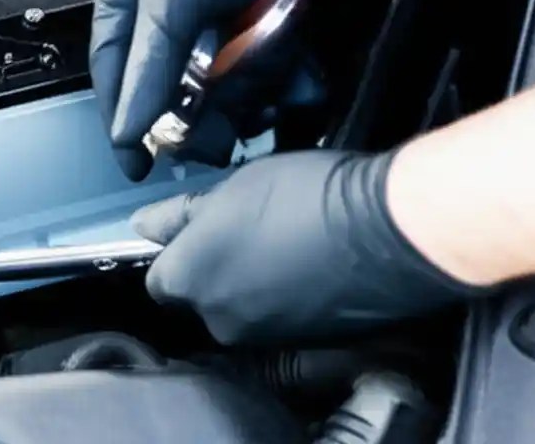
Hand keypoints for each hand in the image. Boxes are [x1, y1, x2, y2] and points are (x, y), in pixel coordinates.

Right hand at [90, 0, 404, 180]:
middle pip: (164, 79)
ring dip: (234, 98)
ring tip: (252, 112)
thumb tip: (125, 129)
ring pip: (210, 78)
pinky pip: (248, 65)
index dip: (122, 115)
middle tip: (207, 143)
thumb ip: (150, 70)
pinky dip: (264, 79)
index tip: (136, 159)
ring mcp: (210, 8)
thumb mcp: (176, 1)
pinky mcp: (251, 15)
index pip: (112, 66)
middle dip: (189, 111)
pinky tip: (282, 86)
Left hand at [131, 150, 484, 343]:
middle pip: (200, 301)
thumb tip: (144, 226)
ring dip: (251, 287)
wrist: (390, 230)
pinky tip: (308, 268)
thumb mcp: (232, 189)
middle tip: (246, 233)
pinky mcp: (305, 345)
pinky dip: (286, 301)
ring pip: (240, 312)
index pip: (160, 280)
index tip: (199, 234)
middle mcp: (220, 319)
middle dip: (215, 273)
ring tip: (283, 246)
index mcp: (191, 279)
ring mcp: (264, 336)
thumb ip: (181, 216)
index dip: (178, 256)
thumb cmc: (308, 197)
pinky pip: (280, 322)